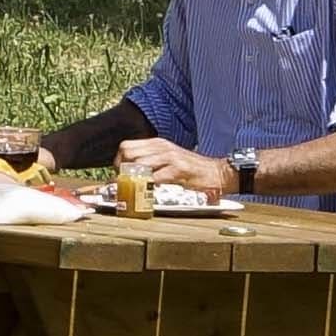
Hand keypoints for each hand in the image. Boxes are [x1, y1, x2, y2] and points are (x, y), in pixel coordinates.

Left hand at [116, 138, 237, 198]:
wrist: (217, 173)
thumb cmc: (192, 170)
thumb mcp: (168, 159)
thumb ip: (151, 162)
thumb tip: (128, 173)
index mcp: (157, 143)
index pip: (126, 146)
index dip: (119, 162)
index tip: (120, 175)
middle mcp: (161, 147)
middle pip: (128, 153)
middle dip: (123, 170)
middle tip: (126, 183)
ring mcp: (170, 157)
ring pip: (139, 164)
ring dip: (133, 179)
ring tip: (135, 189)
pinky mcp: (179, 169)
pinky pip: (155, 177)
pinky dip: (149, 186)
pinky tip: (150, 191)